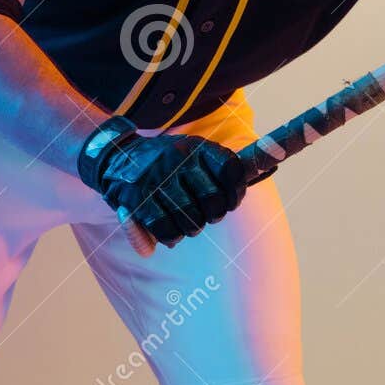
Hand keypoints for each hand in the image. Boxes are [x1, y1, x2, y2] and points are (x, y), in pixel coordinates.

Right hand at [80, 124, 247, 248]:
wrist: (114, 156)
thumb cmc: (164, 161)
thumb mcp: (191, 151)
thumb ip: (223, 165)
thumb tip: (270, 167)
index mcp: (196, 147)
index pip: (231, 170)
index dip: (237, 192)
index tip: (231, 201)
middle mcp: (178, 159)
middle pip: (214, 202)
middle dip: (214, 215)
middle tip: (207, 215)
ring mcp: (158, 179)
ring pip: (192, 220)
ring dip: (192, 228)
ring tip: (187, 223)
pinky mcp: (138, 198)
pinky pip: (167, 230)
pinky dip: (172, 237)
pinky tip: (170, 233)